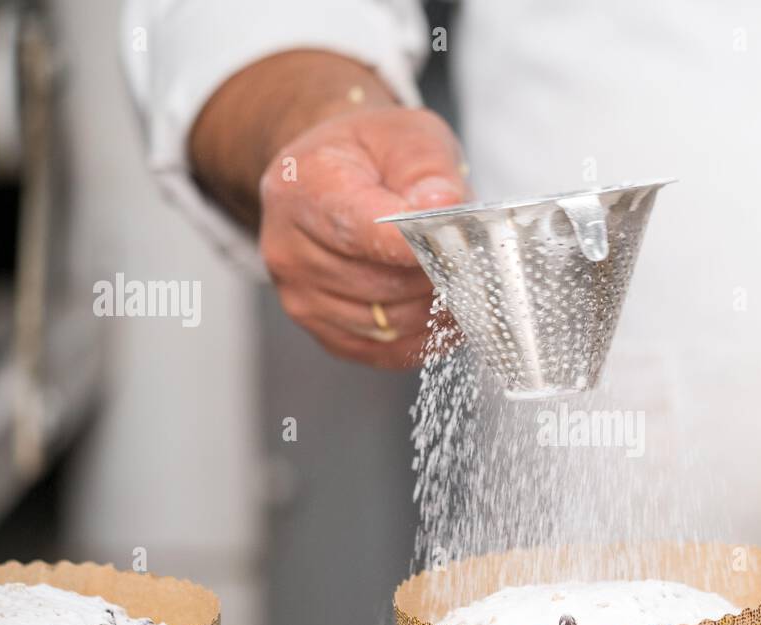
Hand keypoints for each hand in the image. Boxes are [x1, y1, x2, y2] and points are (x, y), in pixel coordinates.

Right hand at [259, 107, 466, 366]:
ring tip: (457, 277)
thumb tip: (442, 205)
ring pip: (389, 323)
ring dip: (434, 307)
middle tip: (471, 258)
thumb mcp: (407, 136)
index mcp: (302, 188)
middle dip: (436, 274)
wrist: (331, 176)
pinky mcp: (323, 331)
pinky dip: (425, 336)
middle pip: (381, 283)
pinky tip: (443, 311)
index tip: (457, 245)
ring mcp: (301, 297)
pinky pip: (386, 351)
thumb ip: (428, 168)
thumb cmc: (370, 154)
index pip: (361, 230)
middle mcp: (289, 248)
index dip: (417, 246)